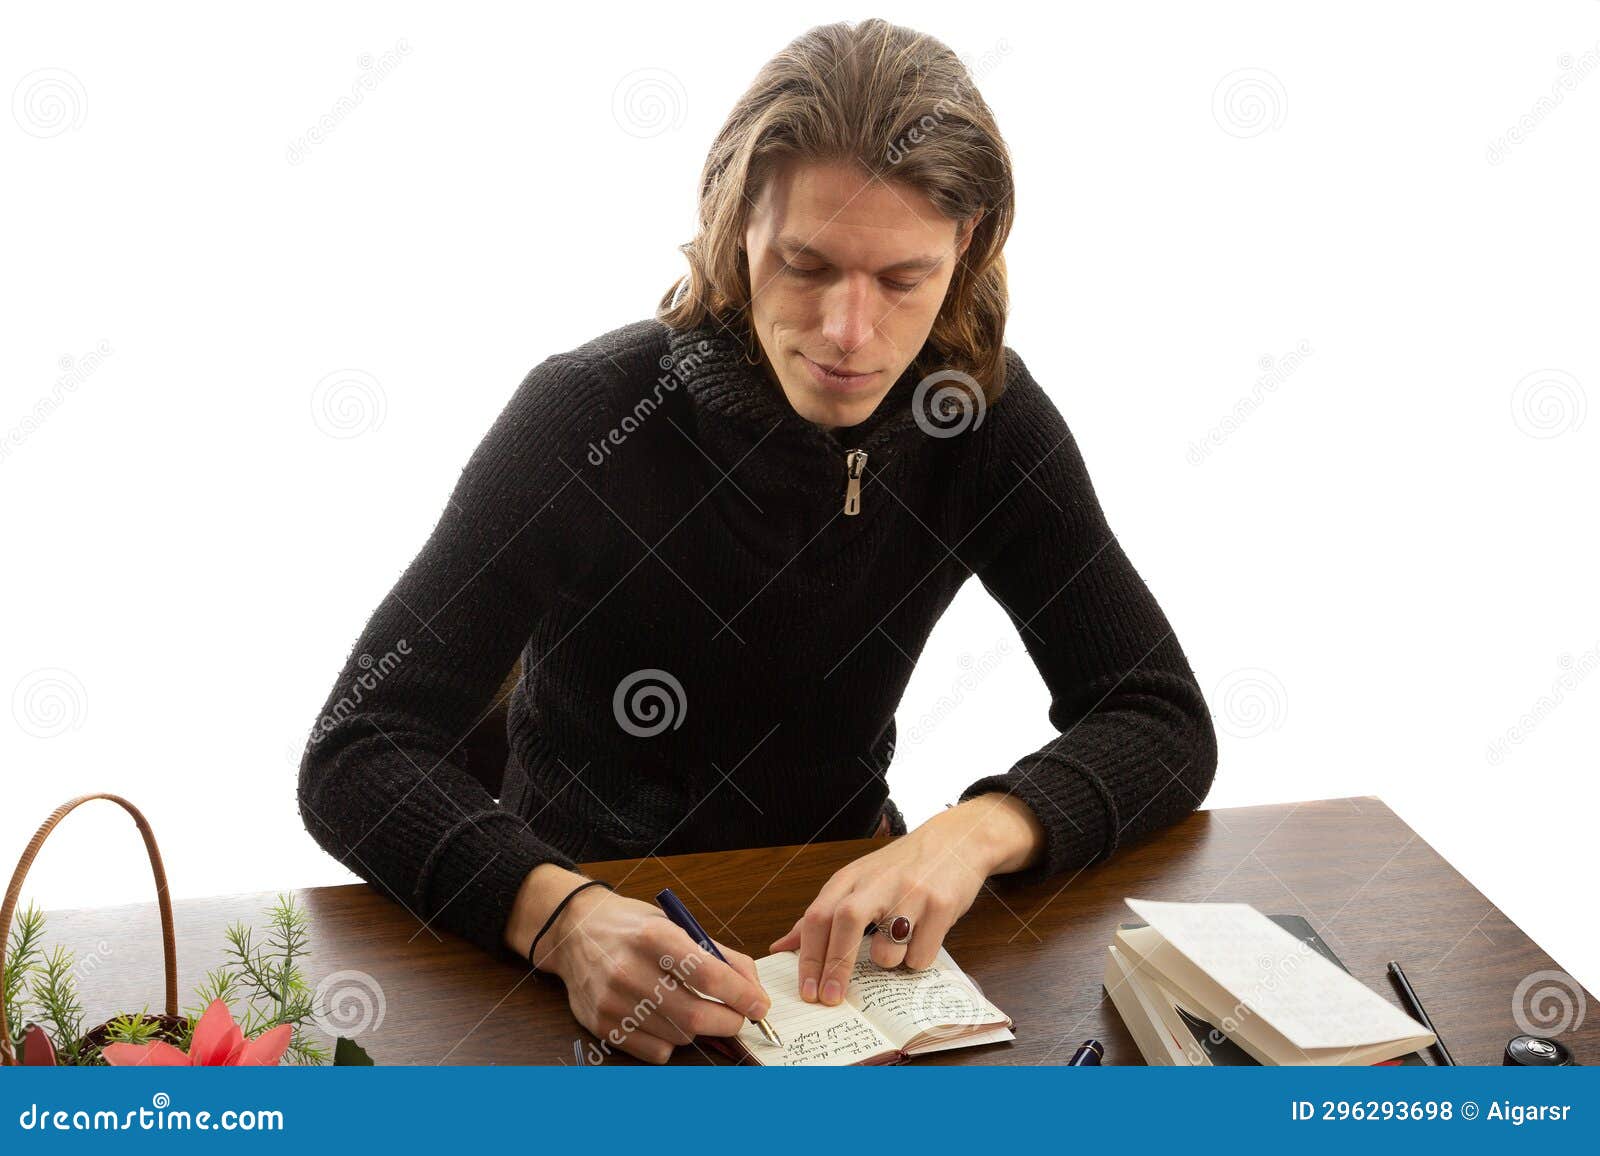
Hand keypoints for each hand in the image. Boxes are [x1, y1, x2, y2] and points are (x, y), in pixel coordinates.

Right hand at [506, 867, 772, 1063]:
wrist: (574, 932)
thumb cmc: (633, 927)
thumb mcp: (676, 924)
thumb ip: (718, 954)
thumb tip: (754, 989)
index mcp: (653, 936)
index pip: (708, 974)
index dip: (741, 995)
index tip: (759, 1005)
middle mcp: (628, 969)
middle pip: (695, 1014)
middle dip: (729, 1021)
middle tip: (738, 1016)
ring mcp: (612, 1001)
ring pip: (678, 1037)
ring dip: (699, 1029)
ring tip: (695, 1008)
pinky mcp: (601, 1025)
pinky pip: (655, 1052)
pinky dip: (671, 1042)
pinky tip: (665, 1019)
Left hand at [767, 795, 1043, 1005]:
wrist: (958, 839)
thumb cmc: (901, 867)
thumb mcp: (857, 882)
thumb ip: (822, 915)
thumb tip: (780, 947)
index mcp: (850, 878)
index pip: (817, 916)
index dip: (808, 957)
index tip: (806, 991)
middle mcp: (877, 882)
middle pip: (845, 924)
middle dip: (835, 966)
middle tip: (830, 999)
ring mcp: (910, 893)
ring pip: (887, 949)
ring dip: (887, 962)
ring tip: (897, 946)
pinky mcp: (940, 906)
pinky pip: (921, 955)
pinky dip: (917, 959)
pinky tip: (922, 939)